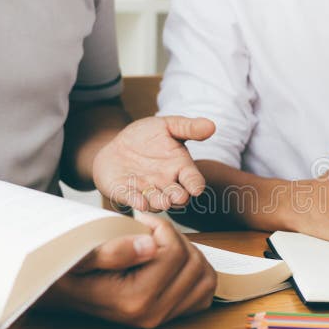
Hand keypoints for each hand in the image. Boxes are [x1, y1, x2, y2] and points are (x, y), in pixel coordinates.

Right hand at [41, 212, 216, 328]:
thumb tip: (151, 245)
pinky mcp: (171, 317)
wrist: (62, 292)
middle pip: (194, 264)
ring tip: (163, 245)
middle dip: (177, 239)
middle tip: (152, 231)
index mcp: (134, 300)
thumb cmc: (71, 268)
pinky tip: (174, 262)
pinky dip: (197, 273)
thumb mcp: (82, 254)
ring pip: (205, 278)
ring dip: (190, 254)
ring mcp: (164, 319)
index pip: (175, 254)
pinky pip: (204, 294)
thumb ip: (114, 250)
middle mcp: (153, 315)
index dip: (163, 228)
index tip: (141, 220)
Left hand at [93, 116, 215, 211]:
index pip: (193, 179)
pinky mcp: (127, 193)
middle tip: (179, 197)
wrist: (117, 146)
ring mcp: (147, 190)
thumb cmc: (146, 137)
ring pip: (156, 201)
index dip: (195, 184)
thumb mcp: (167, 126)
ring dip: (159, 202)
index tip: (197, 188)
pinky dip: (136, 202)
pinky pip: (132, 200)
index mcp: (180, 168)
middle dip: (178, 197)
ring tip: (163, 202)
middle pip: (177, 196)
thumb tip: (211, 126)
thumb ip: (188, 128)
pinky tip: (139, 202)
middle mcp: (166, 184)